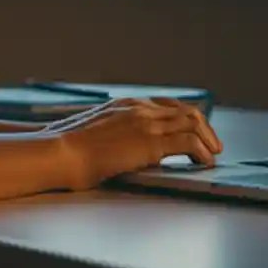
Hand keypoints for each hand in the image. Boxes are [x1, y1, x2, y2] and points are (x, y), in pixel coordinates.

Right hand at [52, 98, 221, 190]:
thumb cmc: (62, 149)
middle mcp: (139, 109)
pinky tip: (204, 163)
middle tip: (212, 145)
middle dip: (203, 127)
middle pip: (185, 111)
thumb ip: (107, 132)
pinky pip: (188, 144)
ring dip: (207, 140)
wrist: (55, 152)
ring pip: (192, 123)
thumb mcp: (88, 132)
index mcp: (125, 104)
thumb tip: (112, 146)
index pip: (166, 104)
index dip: (185, 116)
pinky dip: (201, 152)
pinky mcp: (150, 143)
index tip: (193, 128)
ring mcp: (146, 124)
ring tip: (212, 155)